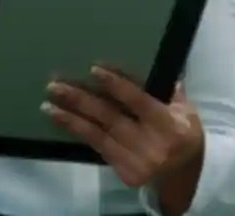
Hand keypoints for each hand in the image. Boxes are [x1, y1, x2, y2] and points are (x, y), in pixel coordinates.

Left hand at [44, 68, 204, 188]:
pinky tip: (64, 120)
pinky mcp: (125, 174)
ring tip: (49, 106)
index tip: (93, 69)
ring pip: (98, 136)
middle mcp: (152, 146)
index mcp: (169, 125)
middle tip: (55, 87)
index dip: (116, 86)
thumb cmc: (183, 131)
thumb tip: (152, 60)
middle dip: (81, 102)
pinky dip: (81, 133)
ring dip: (71, 120)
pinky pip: (98, 149)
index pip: (138, 102)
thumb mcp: (185, 109)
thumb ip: (169, 89)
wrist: (185, 172)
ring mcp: (137, 163)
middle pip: (110, 119)